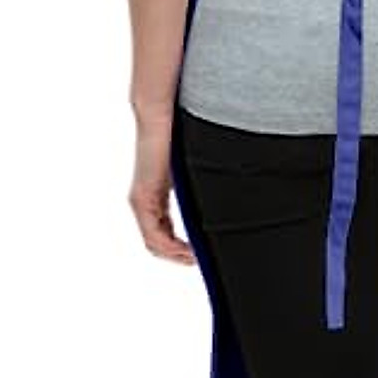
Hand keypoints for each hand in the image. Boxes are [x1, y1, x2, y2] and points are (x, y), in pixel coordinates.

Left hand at [128, 106, 194, 264]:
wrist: (158, 115)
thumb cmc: (181, 131)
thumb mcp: (197, 161)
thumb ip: (206, 174)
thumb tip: (235, 174)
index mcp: (160, 192)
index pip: (169, 227)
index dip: (185, 245)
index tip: (206, 252)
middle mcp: (148, 201)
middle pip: (162, 240)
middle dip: (182, 255)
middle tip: (204, 262)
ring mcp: (142, 201)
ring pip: (156, 242)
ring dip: (177, 255)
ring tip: (197, 260)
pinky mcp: (141, 199)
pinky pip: (153, 235)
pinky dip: (170, 248)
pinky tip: (188, 252)